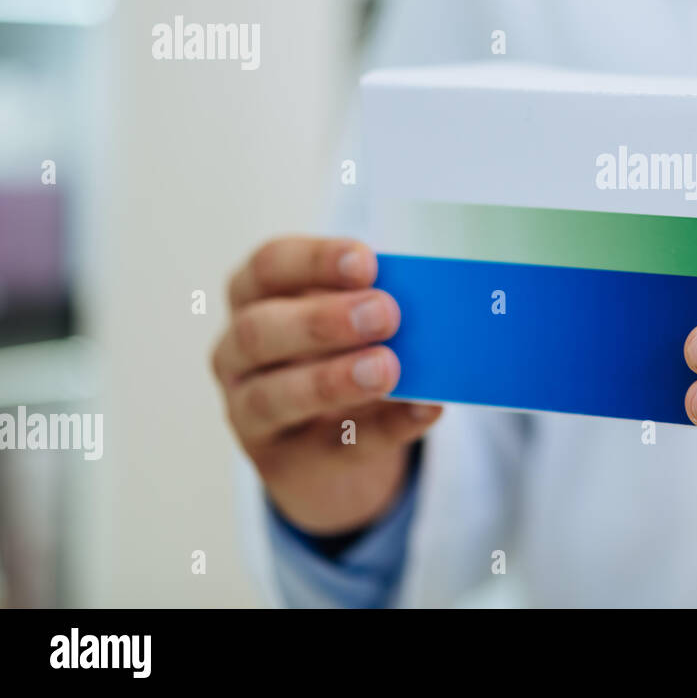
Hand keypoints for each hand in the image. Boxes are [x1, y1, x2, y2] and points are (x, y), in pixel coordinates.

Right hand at [211, 236, 440, 533]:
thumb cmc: (340, 356)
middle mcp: (237, 354)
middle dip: (322, 321)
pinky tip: (425, 409)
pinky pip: (332, 448)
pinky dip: (386, 427)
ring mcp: (249, 414)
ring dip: (334, 381)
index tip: (367, 262)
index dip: (314, 261)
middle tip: (385, 314)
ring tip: (388, 369)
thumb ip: (376, 307)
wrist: (330, 451)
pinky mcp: (282, 465)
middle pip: (258, 332)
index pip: (269, 267)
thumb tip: (430, 300)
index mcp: (254, 298)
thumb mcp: (348, 323)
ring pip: (274, 398)